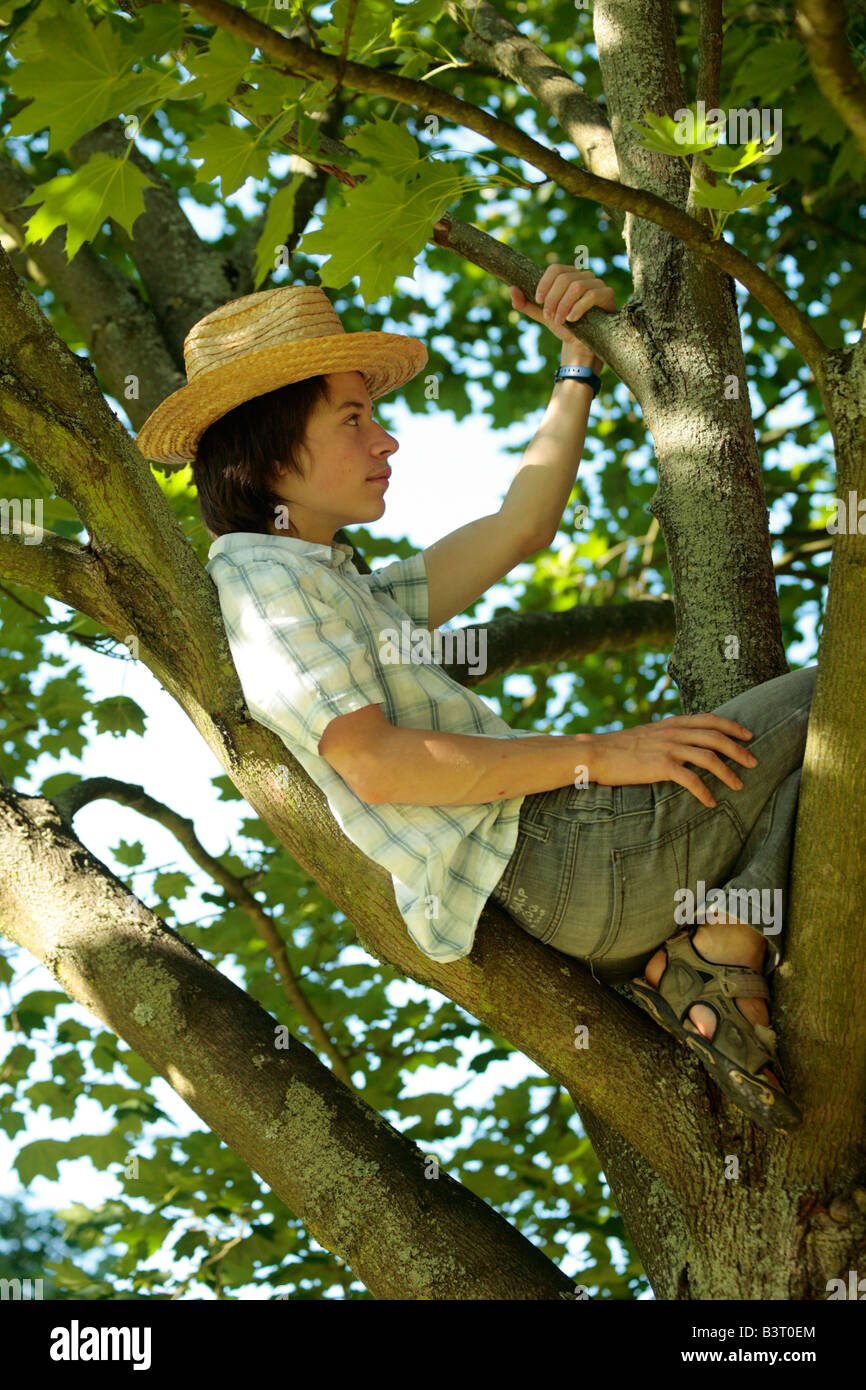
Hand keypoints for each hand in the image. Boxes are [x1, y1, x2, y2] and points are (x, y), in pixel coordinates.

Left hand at [508, 264, 614, 372]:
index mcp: (569, 275)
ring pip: (576, 286)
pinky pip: (591, 295)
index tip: (538, 300)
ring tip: (559, 321)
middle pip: (564, 278)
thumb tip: (511, 288)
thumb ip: (526, 304)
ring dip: (563, 305)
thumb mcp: (542, 316)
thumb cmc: (563, 326)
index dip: (544, 283)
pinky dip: (578, 308)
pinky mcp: (607, 294)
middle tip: (548, 316)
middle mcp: (584, 275)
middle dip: (553, 299)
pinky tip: (571, 319)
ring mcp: (597, 283)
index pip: (555, 269)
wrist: (580, 345)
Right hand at [580, 714, 757, 808]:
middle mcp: (674, 732)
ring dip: (728, 773)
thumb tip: (683, 743)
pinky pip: (691, 779)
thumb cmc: (619, 748)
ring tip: (739, 786)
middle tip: (754, 763)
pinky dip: (704, 792)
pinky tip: (710, 802)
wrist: (597, 753)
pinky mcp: (661, 766)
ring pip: (709, 757)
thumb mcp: (648, 734)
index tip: (748, 735)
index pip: (710, 719)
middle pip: (716, 737)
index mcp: (672, 723)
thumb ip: (668, 735)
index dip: (732, 726)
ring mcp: (668, 748)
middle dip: (739, 750)